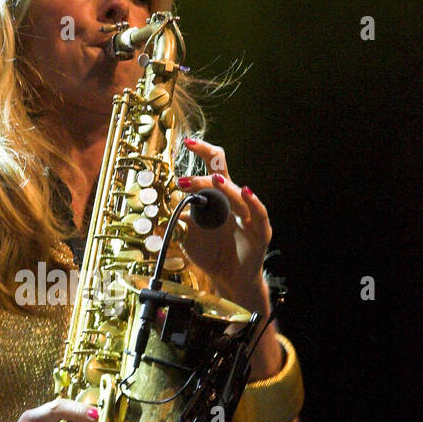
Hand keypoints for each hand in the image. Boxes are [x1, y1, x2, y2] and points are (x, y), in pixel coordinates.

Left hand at [176, 138, 271, 310]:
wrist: (229, 279)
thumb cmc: (211, 253)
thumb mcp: (188, 236)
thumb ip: (177, 219)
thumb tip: (163, 205)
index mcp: (218, 196)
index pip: (213, 166)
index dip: (202, 151)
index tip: (186, 142)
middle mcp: (234, 201)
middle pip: (224, 174)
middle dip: (205, 171)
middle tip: (184, 180)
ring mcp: (248, 214)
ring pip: (236, 193)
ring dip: (224, 186)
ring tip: (213, 179)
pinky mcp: (259, 231)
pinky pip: (258, 214)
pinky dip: (252, 202)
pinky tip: (246, 192)